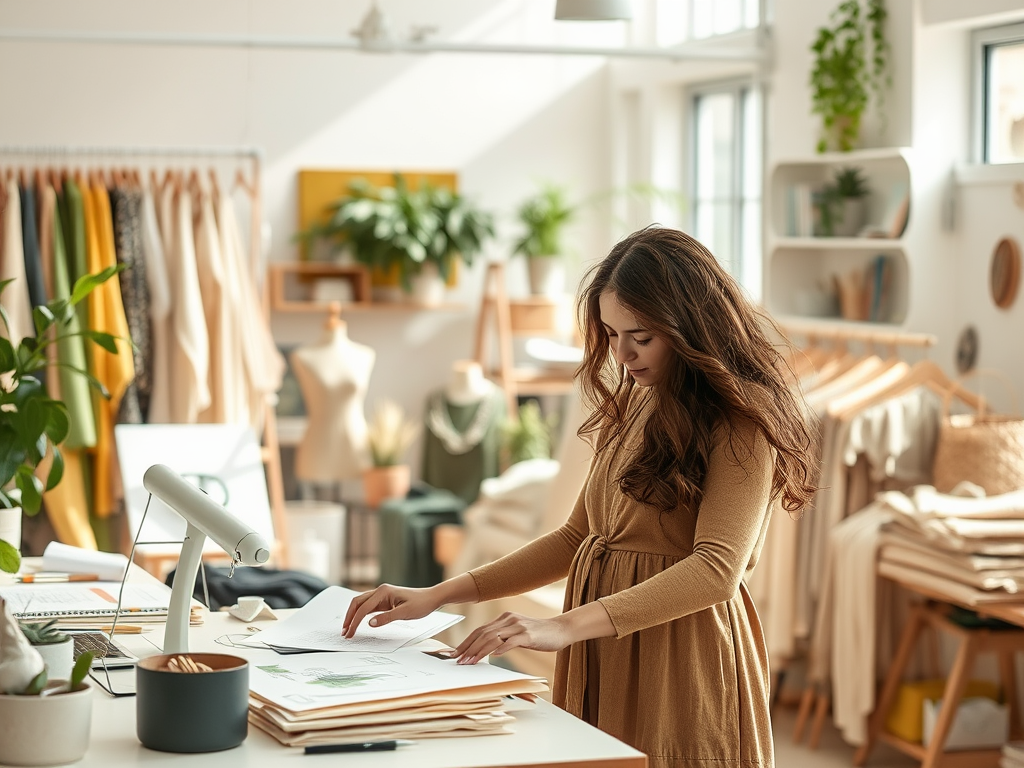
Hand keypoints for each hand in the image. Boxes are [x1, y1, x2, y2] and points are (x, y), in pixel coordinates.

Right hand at [341, 583, 441, 637]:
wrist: (432, 598)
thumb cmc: (421, 603)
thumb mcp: (405, 612)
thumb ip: (387, 618)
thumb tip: (369, 623)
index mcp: (383, 591)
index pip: (364, 608)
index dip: (355, 622)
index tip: (350, 633)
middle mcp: (380, 591)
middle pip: (357, 603)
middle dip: (349, 617)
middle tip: (345, 632)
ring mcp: (382, 595)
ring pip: (361, 604)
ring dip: (353, 615)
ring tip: (348, 629)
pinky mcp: (384, 600)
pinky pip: (368, 607)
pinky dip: (361, 614)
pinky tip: (358, 622)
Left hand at [451, 611, 571, 664]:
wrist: (560, 629)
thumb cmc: (538, 634)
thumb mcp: (517, 633)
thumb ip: (503, 637)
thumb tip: (486, 650)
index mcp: (504, 618)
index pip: (480, 630)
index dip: (466, 642)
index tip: (455, 653)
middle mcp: (509, 619)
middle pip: (483, 633)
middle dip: (468, 648)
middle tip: (458, 660)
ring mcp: (518, 626)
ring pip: (493, 638)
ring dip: (479, 651)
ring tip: (470, 662)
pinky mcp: (528, 635)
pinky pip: (511, 642)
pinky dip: (500, 649)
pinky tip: (493, 656)